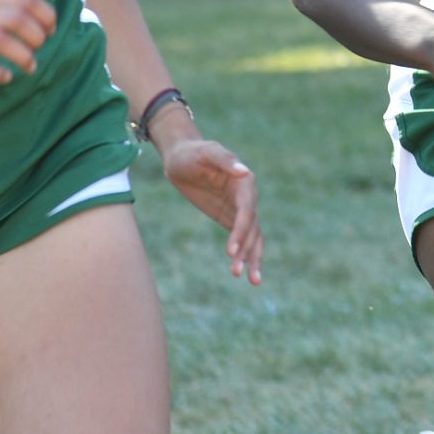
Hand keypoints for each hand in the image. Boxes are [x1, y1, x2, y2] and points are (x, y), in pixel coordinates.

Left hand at [156, 133, 263, 284]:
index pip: (247, 211)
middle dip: (246, 250)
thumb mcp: (206, 152)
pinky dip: (244, 254)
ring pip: (252, 237)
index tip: (231, 251)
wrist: (181, 157)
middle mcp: (247, 197)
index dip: (241, 231)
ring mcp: (239, 209)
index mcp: (245, 182)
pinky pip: (241, 238)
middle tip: (237, 272)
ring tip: (249, 280)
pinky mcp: (229, 217)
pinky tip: (242, 272)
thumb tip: (244, 171)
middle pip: (252, 228)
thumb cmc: (193, 152)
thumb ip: (225, 161)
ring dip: (251, 257)